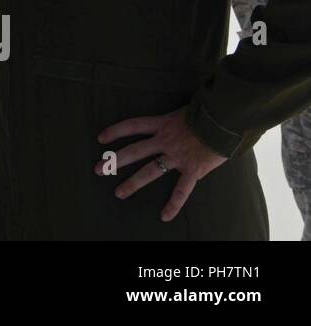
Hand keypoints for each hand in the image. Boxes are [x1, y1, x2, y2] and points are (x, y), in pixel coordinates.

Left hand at [95, 108, 227, 221]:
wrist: (227, 120)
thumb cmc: (209, 112)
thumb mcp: (186, 110)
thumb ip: (177, 119)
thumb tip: (178, 122)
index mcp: (163, 124)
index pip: (132, 125)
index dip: (115, 131)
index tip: (101, 138)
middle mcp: (165, 140)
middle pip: (134, 151)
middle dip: (115, 160)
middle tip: (98, 169)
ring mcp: (177, 156)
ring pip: (150, 171)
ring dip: (133, 183)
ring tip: (119, 193)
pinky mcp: (192, 169)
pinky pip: (181, 190)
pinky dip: (173, 204)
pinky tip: (164, 216)